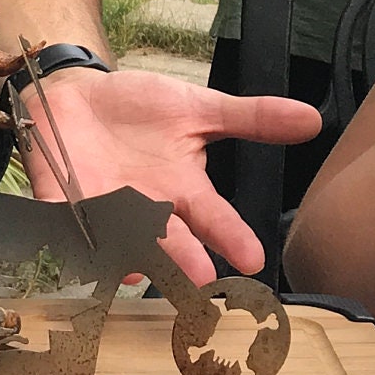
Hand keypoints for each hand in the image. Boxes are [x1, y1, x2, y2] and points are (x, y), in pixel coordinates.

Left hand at [23, 68, 319, 282]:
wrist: (77, 95)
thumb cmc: (140, 110)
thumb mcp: (198, 107)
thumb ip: (251, 118)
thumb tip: (312, 118)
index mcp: (183, 190)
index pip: (214, 218)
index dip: (232, 238)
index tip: (252, 259)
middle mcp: (147, 210)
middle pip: (168, 240)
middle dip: (182, 259)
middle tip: (198, 279)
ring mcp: (105, 210)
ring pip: (120, 238)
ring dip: (127, 253)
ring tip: (138, 269)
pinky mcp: (63, 202)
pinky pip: (64, 221)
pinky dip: (66, 231)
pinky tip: (72, 244)